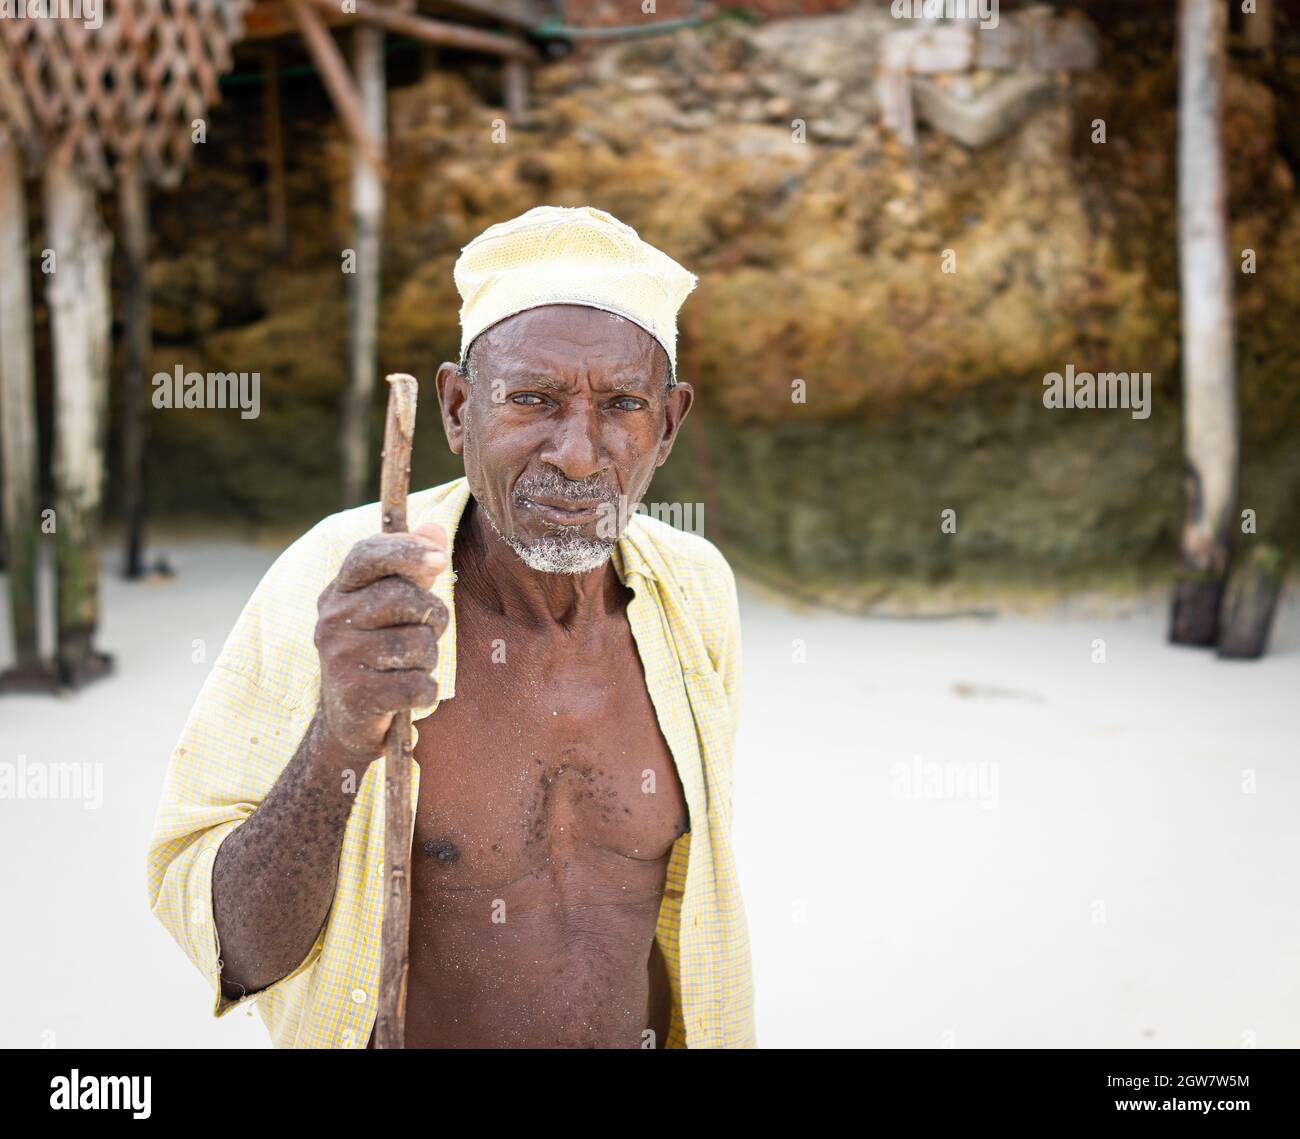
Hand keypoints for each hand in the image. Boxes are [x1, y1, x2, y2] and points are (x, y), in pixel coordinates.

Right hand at [314, 522, 449, 758]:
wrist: (346, 722)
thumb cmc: (379, 652)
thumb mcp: (391, 607)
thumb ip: (413, 568)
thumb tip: (435, 528)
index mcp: (339, 591)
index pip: (367, 553)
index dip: (406, 550)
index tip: (440, 558)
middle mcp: (332, 619)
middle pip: (404, 597)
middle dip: (434, 616)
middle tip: (428, 632)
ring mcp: (340, 658)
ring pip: (419, 643)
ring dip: (429, 659)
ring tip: (409, 667)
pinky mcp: (356, 696)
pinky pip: (419, 685)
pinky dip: (425, 692)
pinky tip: (408, 695)